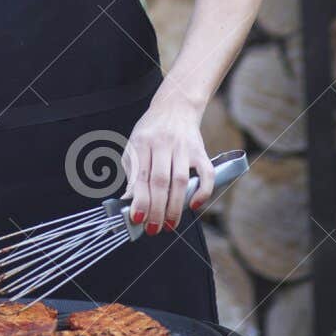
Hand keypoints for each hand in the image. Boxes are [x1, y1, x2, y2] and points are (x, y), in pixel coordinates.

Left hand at [119, 84, 213, 231]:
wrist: (175, 106)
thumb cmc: (151, 131)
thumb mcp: (134, 146)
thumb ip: (132, 173)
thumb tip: (129, 201)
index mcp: (142, 143)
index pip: (141, 176)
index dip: (140, 200)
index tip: (137, 220)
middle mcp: (163, 144)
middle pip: (160, 182)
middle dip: (157, 210)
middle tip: (154, 229)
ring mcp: (183, 147)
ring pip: (180, 180)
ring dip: (175, 206)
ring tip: (170, 225)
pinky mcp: (200, 150)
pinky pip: (206, 173)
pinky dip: (202, 191)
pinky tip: (194, 205)